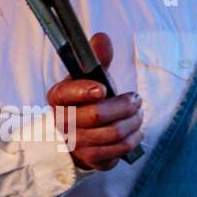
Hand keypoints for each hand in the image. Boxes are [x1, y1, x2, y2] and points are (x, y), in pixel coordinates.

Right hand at [46, 32, 143, 170]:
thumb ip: (96, 59)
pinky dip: (133, 138)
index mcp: (58, 97)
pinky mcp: (91, 159)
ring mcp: (76, 143)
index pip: (67, 94)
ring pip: (112, 133)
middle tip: (136, 99)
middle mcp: (62, 122)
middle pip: (96, 116)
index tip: (102, 89)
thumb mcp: (89, 79)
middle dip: (123, 106)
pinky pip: (118, 150)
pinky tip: (137, 130)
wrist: (77, 138)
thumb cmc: (86, 102)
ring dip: (133, 121)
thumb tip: (101, 38)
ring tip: (139, 114)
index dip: (84, 91)